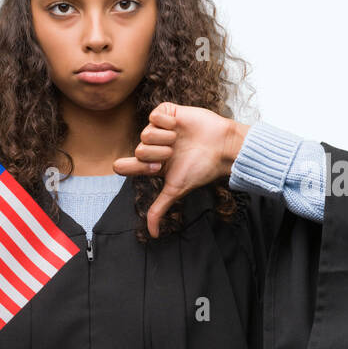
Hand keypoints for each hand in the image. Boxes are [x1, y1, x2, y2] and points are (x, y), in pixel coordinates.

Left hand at [113, 102, 246, 237]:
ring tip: (179, 140)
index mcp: (151, 164)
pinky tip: (180, 126)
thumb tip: (152, 236)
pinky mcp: (166, 112)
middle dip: (159, 153)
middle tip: (175, 153)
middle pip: (139, 150)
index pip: (126, 166)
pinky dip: (168, 122)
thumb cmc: (200, 168)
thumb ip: (159, 209)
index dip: (138, 167)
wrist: (221, 147)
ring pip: (145, 132)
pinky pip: (154, 115)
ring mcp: (159, 129)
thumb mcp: (176, 189)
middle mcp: (153, 146)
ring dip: (165, 138)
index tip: (158, 168)